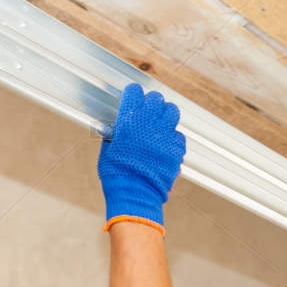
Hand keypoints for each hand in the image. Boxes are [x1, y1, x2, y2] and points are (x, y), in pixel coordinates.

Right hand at [98, 84, 186, 231]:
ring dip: (166, 114)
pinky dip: (173, 137)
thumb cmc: (116, 174)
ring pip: (172, 111)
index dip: (133, 93)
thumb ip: (113, 134)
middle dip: (151, 102)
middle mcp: (149, 123)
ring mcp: (165, 135)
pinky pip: (178, 135)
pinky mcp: (176, 148)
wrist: (135, 194)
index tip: (133, 96)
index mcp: (128, 120)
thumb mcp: (108, 150)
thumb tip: (114, 128)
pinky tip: (165, 144)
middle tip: (148, 110)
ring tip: (161, 123)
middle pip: (156, 98)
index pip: (134, 92)